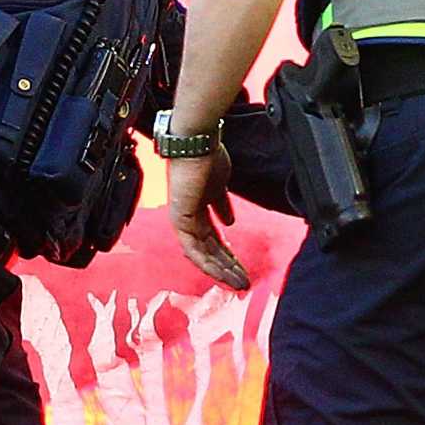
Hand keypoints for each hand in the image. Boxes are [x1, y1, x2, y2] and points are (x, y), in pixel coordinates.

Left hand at [168, 150, 246, 290]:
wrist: (196, 143)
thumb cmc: (208, 157)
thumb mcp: (220, 186)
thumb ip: (222, 205)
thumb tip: (231, 222)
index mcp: (198, 209)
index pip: (213, 239)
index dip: (228, 255)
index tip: (242, 267)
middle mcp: (189, 218)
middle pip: (210, 250)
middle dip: (229, 267)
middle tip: (244, 281)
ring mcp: (183, 220)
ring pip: (203, 254)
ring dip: (221, 269)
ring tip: (239, 282)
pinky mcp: (180, 220)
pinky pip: (194, 249)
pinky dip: (209, 263)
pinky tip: (223, 273)